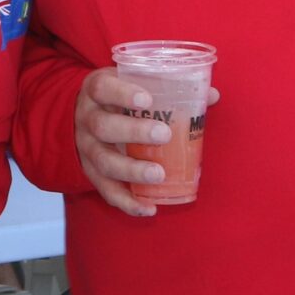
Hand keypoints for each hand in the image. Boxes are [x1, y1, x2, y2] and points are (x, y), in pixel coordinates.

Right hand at [74, 68, 219, 217]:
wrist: (82, 119)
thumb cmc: (116, 100)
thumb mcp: (132, 86)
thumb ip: (168, 88)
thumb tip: (212, 95)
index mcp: (96, 93)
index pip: (102, 87)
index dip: (122, 93)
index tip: (147, 99)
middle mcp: (87, 120)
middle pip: (103, 126)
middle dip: (133, 132)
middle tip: (164, 134)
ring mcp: (86, 149)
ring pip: (104, 161)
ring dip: (131, 170)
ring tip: (159, 174)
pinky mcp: (91, 173)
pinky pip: (106, 190)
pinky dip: (127, 202)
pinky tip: (150, 208)